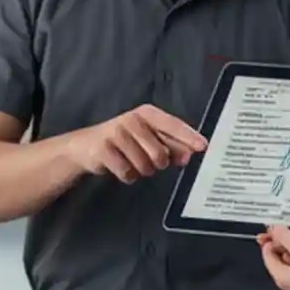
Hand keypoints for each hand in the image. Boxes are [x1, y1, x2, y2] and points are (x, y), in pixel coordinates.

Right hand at [69, 104, 207, 183]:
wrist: (85, 146)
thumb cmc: (124, 142)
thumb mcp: (148, 139)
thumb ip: (170, 146)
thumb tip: (188, 155)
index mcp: (146, 114)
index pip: (172, 124)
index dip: (188, 136)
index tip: (203, 147)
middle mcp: (132, 119)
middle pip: (160, 153)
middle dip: (158, 164)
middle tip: (150, 162)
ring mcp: (116, 133)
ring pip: (144, 165)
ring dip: (142, 171)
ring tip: (133, 163)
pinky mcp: (103, 149)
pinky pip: (127, 172)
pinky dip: (127, 176)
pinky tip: (121, 168)